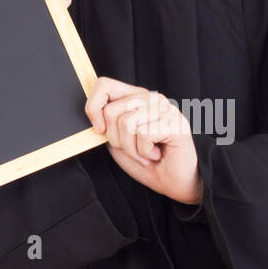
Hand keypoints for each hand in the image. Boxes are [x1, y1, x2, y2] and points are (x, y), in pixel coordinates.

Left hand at [85, 76, 202, 205]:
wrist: (175, 183)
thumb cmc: (147, 163)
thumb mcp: (117, 141)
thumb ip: (106, 124)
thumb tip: (92, 112)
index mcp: (135, 97)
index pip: (104, 85)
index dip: (93, 107)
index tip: (99, 130)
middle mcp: (150, 98)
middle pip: (111, 111)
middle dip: (116, 140)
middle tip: (133, 149)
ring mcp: (164, 108)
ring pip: (126, 123)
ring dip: (131, 149)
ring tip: (145, 154)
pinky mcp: (173, 122)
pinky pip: (143, 135)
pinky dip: (144, 153)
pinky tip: (156, 154)